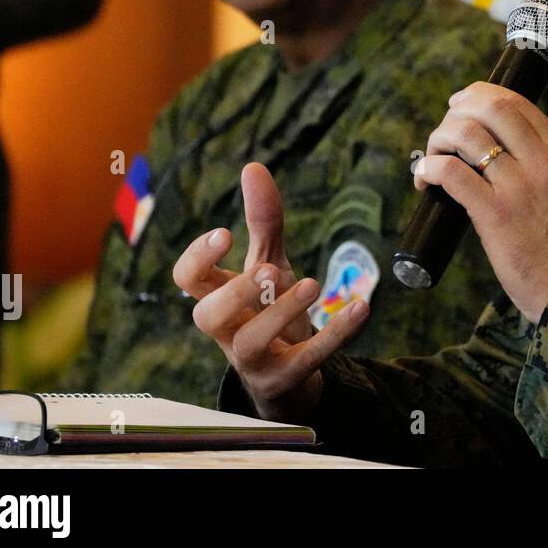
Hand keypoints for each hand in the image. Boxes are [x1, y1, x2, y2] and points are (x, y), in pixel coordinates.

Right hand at [172, 162, 368, 420]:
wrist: (292, 377)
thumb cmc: (270, 312)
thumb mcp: (270, 263)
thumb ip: (263, 221)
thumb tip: (252, 166)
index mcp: (218, 298)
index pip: (187, 280)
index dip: (198, 259)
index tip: (225, 233)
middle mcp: (228, 331)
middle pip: (206, 316)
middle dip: (235, 291)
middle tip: (268, 268)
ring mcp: (253, 360)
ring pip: (250, 342)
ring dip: (281, 311)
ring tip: (313, 283)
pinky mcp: (285, 381)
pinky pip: (306, 360)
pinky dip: (335, 334)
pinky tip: (361, 307)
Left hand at [413, 81, 547, 321]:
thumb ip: (544, 165)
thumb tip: (502, 149)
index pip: (517, 102)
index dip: (481, 96)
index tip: (462, 105)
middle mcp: (542, 161)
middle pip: (491, 107)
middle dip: (458, 110)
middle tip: (444, 127)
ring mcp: (518, 186)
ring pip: (467, 135)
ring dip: (439, 139)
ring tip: (431, 158)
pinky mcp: (495, 214)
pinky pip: (452, 173)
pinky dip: (431, 168)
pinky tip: (425, 177)